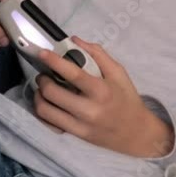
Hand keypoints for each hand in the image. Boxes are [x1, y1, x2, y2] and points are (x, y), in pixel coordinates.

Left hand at [32, 37, 172, 156]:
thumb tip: (74, 41)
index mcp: (101, 90)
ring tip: (43, 89)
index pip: (73, 73)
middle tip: (44, 74)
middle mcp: (89, 109)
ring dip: (39, 95)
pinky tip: (48, 104)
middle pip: (52, 92)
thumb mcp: (119, 73)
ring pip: (45, 110)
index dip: (54, 61)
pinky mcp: (76, 135)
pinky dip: (43, 111)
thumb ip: (98, 54)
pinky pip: (49, 123)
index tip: (42, 53)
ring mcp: (80, 125)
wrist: (136, 132)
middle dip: (43, 79)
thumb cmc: (127, 99)